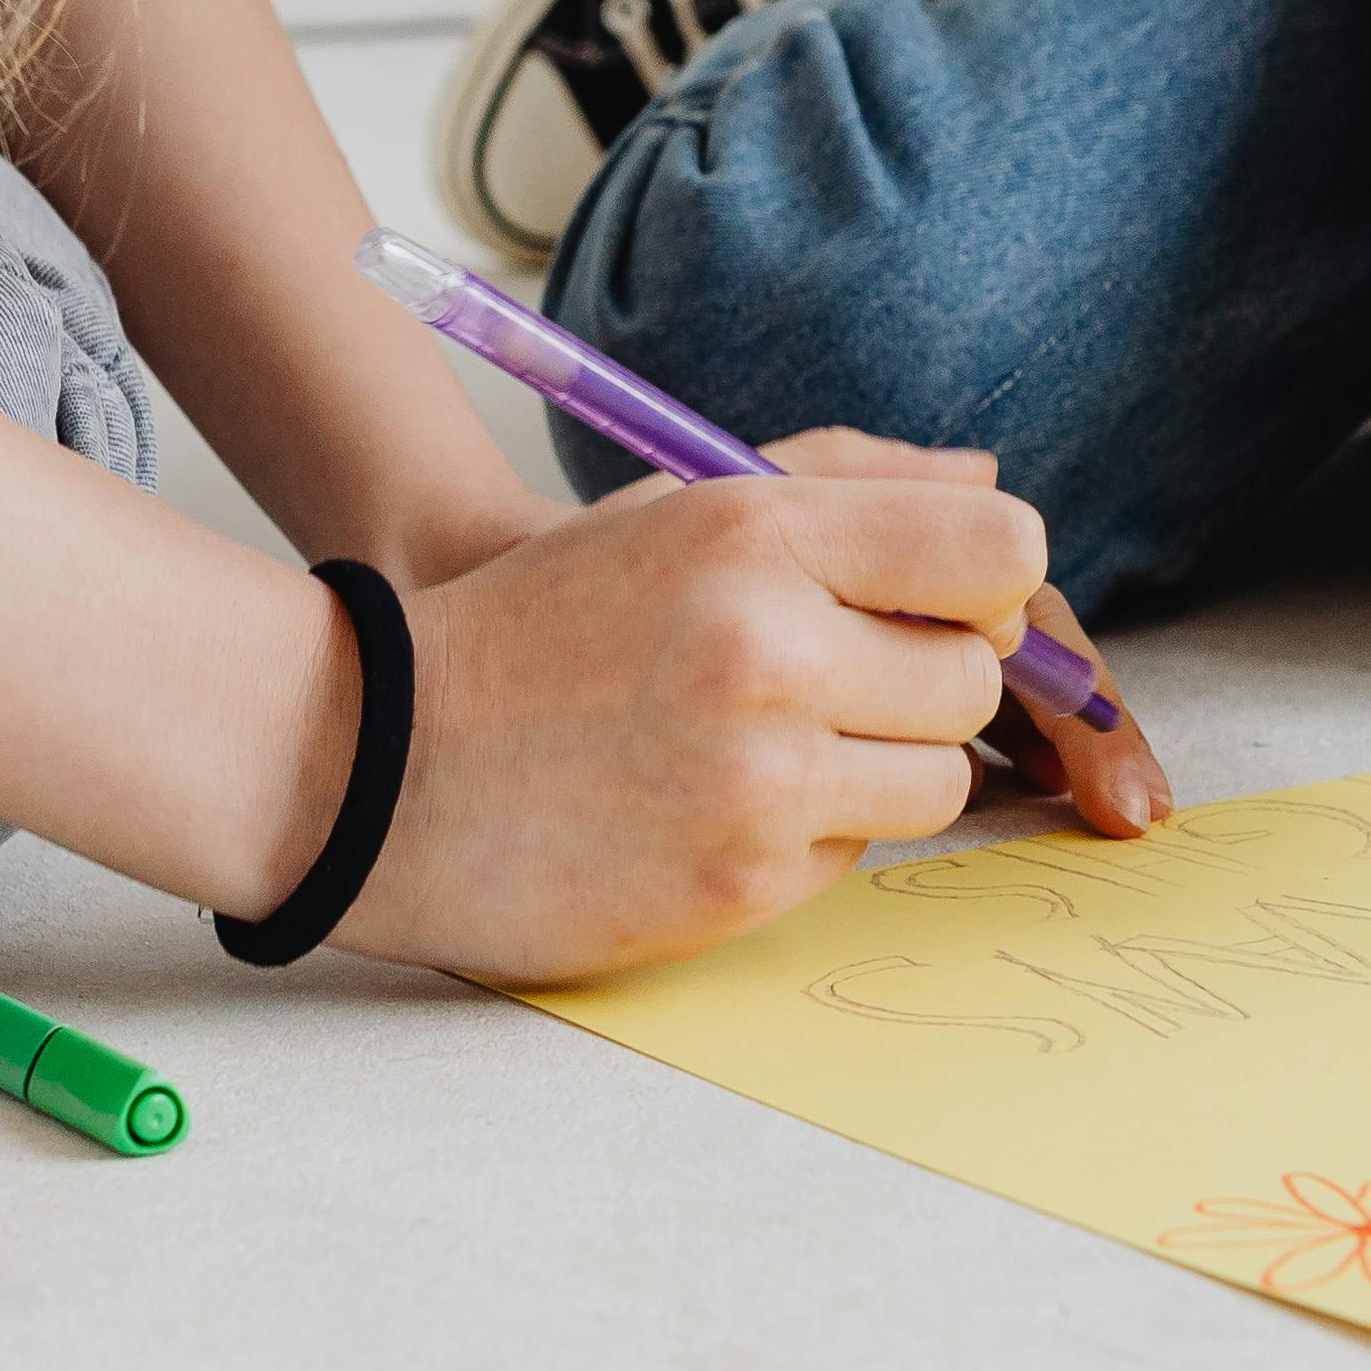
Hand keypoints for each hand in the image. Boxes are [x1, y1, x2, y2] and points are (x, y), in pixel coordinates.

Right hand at [333, 439, 1110, 979]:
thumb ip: (845, 484)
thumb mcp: (673, 507)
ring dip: (876, 769)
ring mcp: (755, 779)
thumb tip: (994, 491)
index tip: (929, 604)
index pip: (1001, 554)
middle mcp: (766, 648)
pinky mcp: (738, 886)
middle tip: (826, 683)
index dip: (982, 586)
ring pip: (938, 780)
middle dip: (920, 683)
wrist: (369, 762)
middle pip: (977, 677)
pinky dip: (803, 836)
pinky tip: (705, 808)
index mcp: (753, 531)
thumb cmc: (535, 625)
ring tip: (763, 747)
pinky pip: (855, 857)